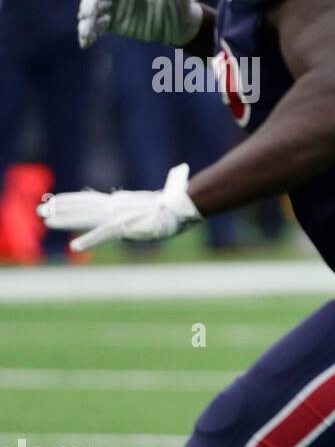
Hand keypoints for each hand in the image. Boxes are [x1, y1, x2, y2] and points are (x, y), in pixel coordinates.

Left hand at [38, 164, 201, 251]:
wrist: (182, 206)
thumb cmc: (173, 206)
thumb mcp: (150, 207)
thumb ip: (135, 213)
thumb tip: (128, 221)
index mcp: (120, 202)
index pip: (90, 199)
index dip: (71, 199)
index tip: (55, 200)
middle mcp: (115, 206)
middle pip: (82, 206)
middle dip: (60, 208)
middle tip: (40, 209)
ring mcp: (119, 215)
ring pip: (86, 217)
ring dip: (65, 220)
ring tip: (46, 221)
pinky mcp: (126, 226)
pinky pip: (103, 235)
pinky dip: (88, 241)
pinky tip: (74, 247)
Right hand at [77, 0, 202, 49]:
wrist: (180, 25)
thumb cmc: (181, 5)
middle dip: (90, 3)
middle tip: (86, 16)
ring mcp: (115, 7)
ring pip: (94, 10)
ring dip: (87, 21)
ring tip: (85, 34)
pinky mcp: (113, 23)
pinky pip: (97, 26)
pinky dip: (90, 33)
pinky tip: (86, 42)